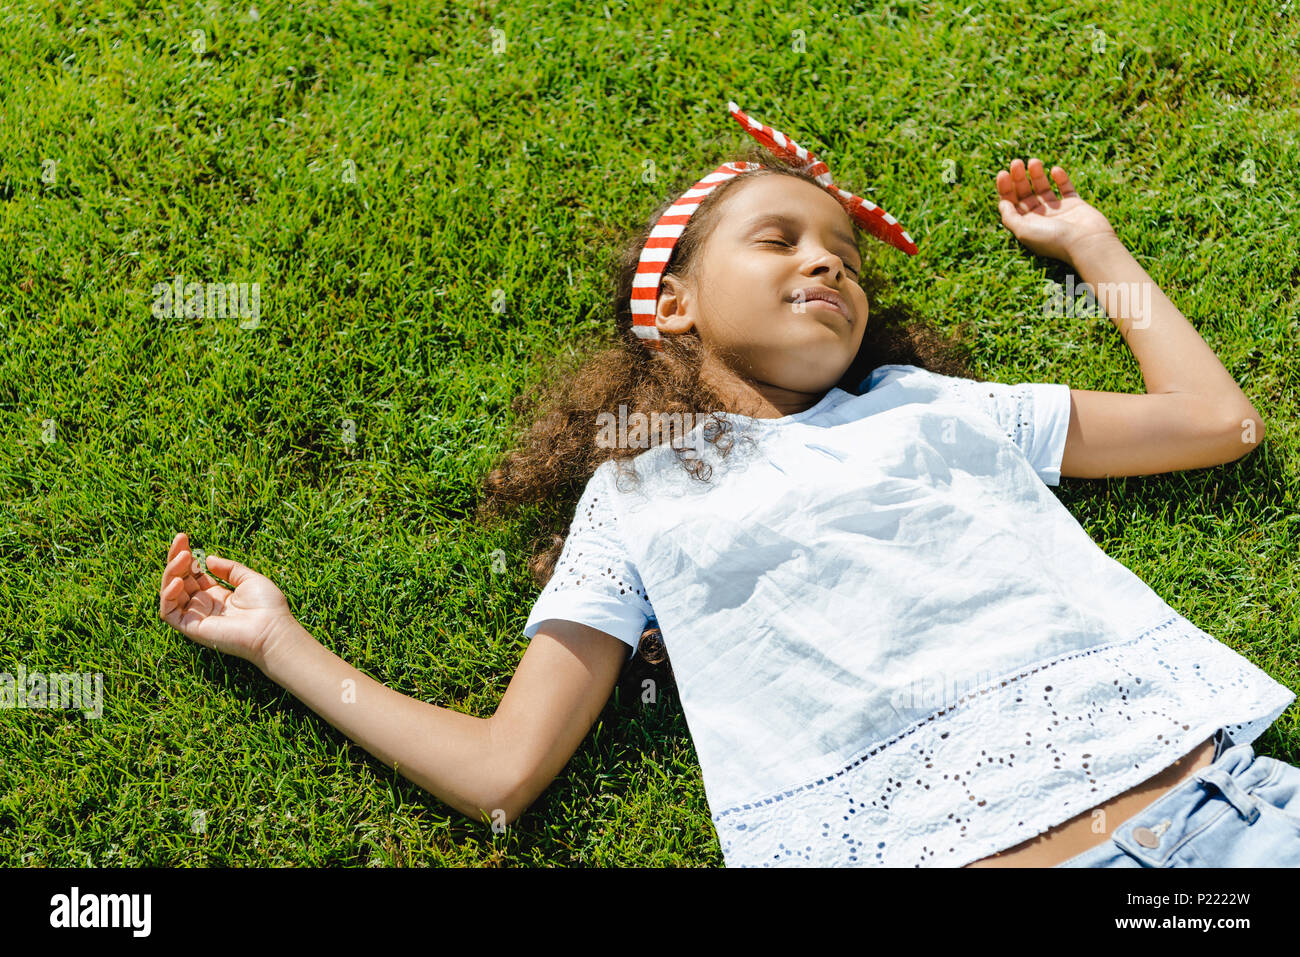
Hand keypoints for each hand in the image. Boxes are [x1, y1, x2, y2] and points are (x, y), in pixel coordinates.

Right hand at [158, 532, 295, 665]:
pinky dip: (167, 596)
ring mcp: (197, 616)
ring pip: (170, 594)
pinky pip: (169, 613)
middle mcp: (204, 605)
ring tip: (182, 557)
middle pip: (179, 580)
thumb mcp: (249, 578)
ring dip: (171, 573)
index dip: (186, 557)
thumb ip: (229, 568)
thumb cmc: (268, 606)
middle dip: (176, 560)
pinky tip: (177, 581)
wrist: (273, 629)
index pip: (193, 574)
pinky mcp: (192, 628)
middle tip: (180, 540)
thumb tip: (208, 559)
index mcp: (217, 595)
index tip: (184, 539)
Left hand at [995, 158, 1116, 264]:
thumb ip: (1010, 217)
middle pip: (1024, 193)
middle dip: (1018, 178)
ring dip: (1037, 174)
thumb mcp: (1023, 230)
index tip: (1004, 173)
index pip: (1011, 203)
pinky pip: (1065, 187)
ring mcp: (1057, 210)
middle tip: (1016, 162)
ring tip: (1033, 161)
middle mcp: (1039, 217)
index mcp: (1025, 225)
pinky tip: (1055, 170)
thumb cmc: (1053, 239)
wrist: (1087, 243)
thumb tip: (1002, 203)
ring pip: (1043, 188)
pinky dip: (1060, 178)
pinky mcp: (1074, 204)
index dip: (1005, 188)